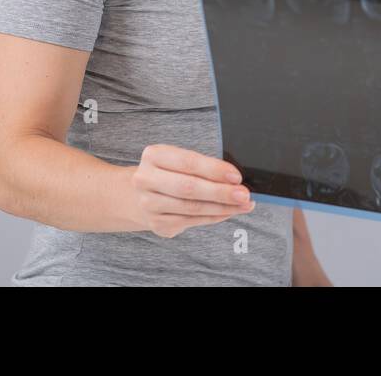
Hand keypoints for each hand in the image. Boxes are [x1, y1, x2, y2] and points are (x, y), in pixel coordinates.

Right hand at [131, 144, 254, 237]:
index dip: (214, 170)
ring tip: (244, 205)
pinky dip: (214, 217)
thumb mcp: (178, 160)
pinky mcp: (157, 224)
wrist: (137, 195)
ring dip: (223, 207)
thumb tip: (235, 179)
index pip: (188, 162)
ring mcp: (149, 204)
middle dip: (221, 192)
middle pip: (189, 188)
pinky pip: (192, 221)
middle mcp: (146, 180)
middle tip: (244, 194)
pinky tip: (229, 212)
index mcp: (153, 155)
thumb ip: (203, 166)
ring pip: (192, 208)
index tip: (236, 176)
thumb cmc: (168, 172)